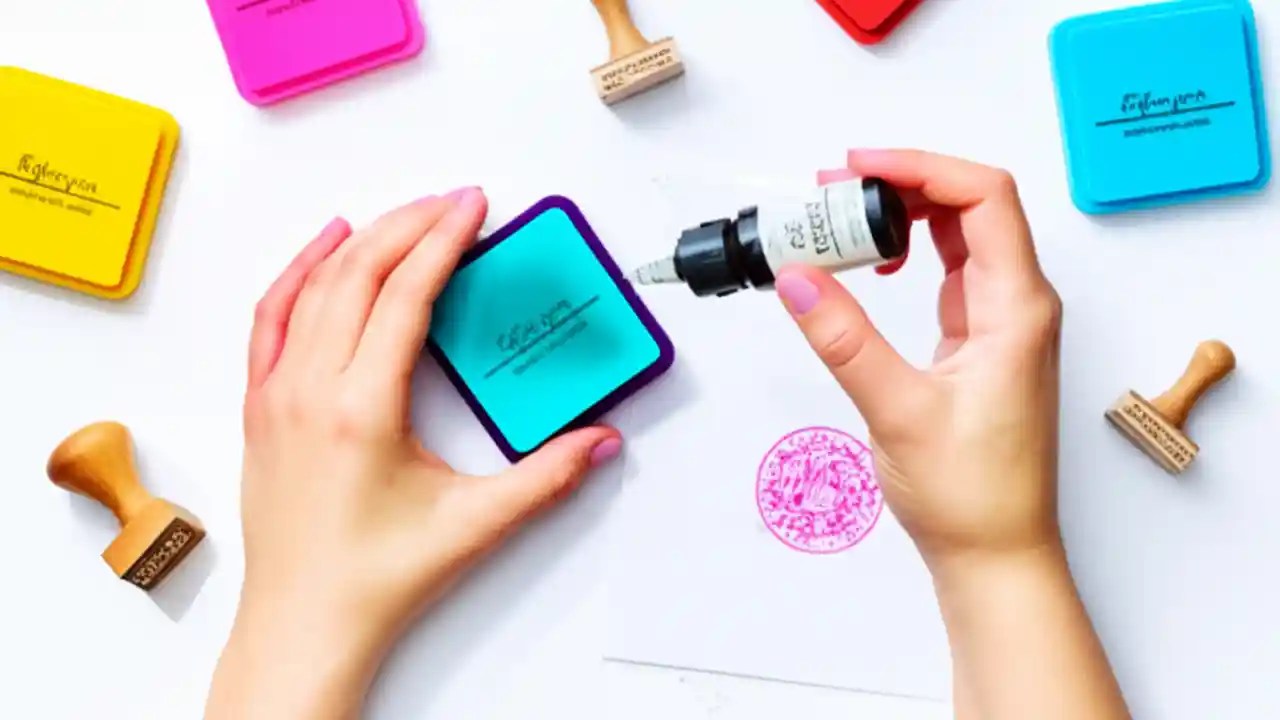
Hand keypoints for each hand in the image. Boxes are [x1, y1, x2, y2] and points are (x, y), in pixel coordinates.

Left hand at [206, 188, 621, 719]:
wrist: (303, 625)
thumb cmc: (372, 581)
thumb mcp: (473, 526)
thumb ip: (547, 479)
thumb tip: (598, 442)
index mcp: (359, 409)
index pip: (405, 295)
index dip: (444, 241)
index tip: (471, 208)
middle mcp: (308, 390)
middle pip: (358, 274)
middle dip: (409, 225)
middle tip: (452, 203)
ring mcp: (275, 395)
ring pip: (312, 287)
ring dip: (359, 241)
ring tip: (400, 214)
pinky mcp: (260, 407)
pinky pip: (271, 318)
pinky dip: (297, 274)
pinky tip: (321, 253)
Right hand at [778, 152, 1128, 719]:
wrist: (996, 553)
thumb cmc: (971, 496)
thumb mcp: (897, 411)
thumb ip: (844, 338)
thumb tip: (799, 276)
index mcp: (1018, 310)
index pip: (984, 198)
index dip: (922, 167)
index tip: (860, 167)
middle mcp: (1019, 306)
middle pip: (970, 206)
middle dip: (902, 183)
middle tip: (834, 191)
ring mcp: (1002, 322)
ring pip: (959, 235)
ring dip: (903, 215)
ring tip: (843, 217)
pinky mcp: (981, 341)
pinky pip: (949, 271)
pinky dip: (909, 251)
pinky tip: (874, 261)